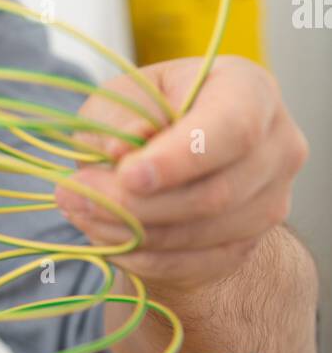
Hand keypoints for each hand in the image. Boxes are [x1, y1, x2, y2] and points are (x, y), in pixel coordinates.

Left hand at [54, 56, 308, 293]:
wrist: (173, 164)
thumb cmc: (147, 113)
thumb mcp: (122, 96)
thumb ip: (118, 118)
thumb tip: (121, 151)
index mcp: (249, 90)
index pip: (232, 128)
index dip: (181, 157)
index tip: (127, 175)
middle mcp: (277, 145)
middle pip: (216, 192)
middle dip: (138, 203)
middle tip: (74, 194)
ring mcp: (271, 200)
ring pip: (203, 233)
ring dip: (132, 231)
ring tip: (80, 211)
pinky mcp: (249, 243)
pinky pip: (195, 263)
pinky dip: (143, 255)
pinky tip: (106, 235)